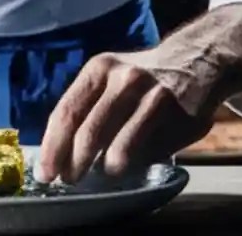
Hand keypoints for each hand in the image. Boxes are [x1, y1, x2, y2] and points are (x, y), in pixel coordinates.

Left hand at [35, 47, 216, 183]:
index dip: (52, 147)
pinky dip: (136, 164)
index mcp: (99, 69)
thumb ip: (88, 109)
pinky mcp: (175, 114)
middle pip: (87, 132)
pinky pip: (148, 151)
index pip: (66, 112)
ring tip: (104, 174)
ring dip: (105, 169)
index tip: (45, 172)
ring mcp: (151, 95)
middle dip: (74, 164)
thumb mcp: (111, 80)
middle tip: (70, 180)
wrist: (196, 61)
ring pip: (117, 147)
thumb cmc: (142, 81)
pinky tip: (132, 165)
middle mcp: (123, 78)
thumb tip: (58, 154)